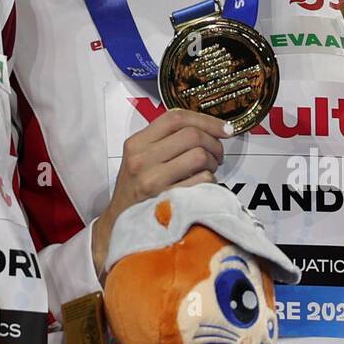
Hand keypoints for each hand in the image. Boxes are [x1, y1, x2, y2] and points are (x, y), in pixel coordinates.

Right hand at [91, 108, 231, 275]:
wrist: (120, 225)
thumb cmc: (135, 190)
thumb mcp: (139, 159)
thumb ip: (165, 142)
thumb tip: (210, 129)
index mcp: (136, 143)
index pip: (175, 118)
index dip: (205, 120)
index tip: (224, 128)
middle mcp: (142, 158)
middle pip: (192, 135)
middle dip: (214, 143)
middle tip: (217, 155)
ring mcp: (152, 179)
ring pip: (199, 156)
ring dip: (212, 163)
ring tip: (208, 171)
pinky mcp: (166, 200)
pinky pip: (202, 181)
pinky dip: (210, 181)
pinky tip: (203, 187)